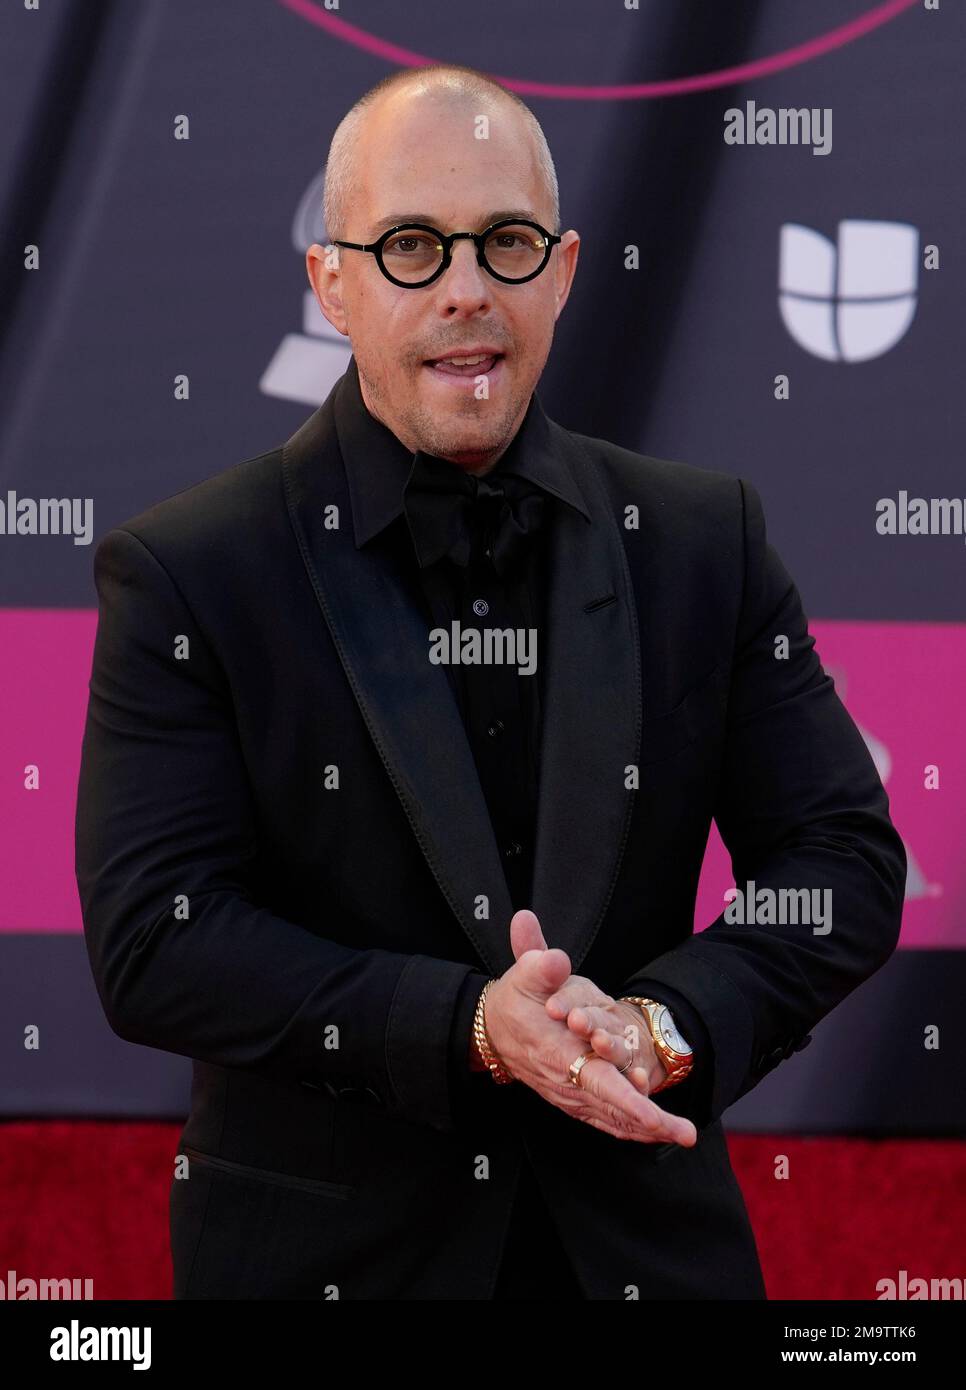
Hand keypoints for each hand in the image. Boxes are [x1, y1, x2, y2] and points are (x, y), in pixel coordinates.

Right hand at [482, 911, 695, 1147]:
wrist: (490, 1029)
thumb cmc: (513, 1000)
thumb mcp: (523, 974)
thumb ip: (542, 965)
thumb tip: (557, 960)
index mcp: (558, 1052)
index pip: (599, 1081)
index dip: (628, 1100)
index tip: (654, 1115)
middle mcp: (567, 1080)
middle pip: (614, 1108)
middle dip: (651, 1122)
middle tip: (686, 1133)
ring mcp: (569, 1094)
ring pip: (612, 1118)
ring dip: (646, 1129)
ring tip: (681, 1133)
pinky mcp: (571, 1099)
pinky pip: (603, 1119)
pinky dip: (629, 1128)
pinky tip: (653, 1133)